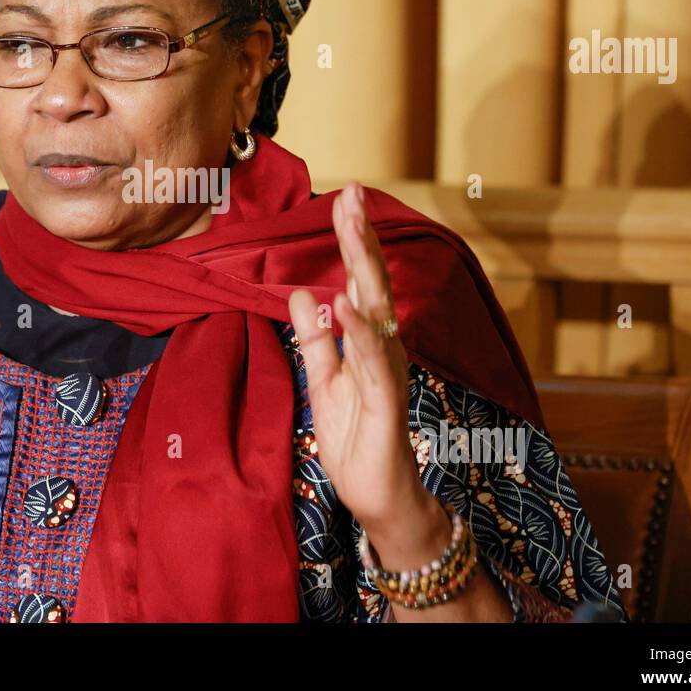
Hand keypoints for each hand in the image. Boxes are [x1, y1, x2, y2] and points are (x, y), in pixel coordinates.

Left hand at [287, 183, 446, 565]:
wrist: (379, 497)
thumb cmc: (357, 439)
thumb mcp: (324, 380)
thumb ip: (315, 338)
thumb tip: (301, 293)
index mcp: (370, 342)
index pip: (361, 281)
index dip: (353, 240)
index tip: (344, 197)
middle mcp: (386, 350)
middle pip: (374, 284)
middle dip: (363, 237)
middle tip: (353, 192)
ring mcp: (389, 375)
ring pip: (379, 312)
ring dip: (365, 268)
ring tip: (352, 227)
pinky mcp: (387, 404)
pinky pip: (374, 363)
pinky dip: (361, 331)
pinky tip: (347, 303)